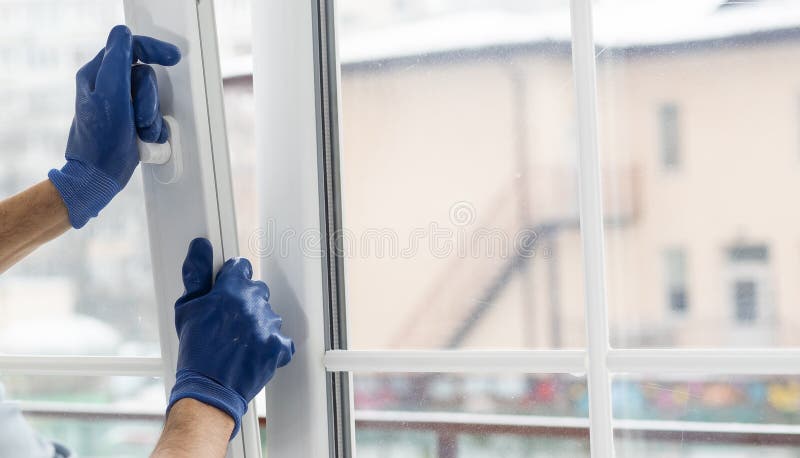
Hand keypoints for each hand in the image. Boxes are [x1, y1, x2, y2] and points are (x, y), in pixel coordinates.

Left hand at [48, 25, 180, 227]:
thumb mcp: (111, 94)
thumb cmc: (101, 142)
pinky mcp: (129, 122)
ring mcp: (120, 106)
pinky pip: (153, 117)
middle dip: (149, 99)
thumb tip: (124, 35)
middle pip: (144, 77)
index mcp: (98, 75)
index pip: (128, 48)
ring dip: (152, 117)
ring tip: (141, 131)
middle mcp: (107, 88)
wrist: (98, 177)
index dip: (152, 49)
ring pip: (151, 99)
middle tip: (141, 116)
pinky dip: (154, 128)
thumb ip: (118, 61)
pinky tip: (144, 138)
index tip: (172, 57)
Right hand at [168, 238, 294, 438]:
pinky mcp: (278, 346)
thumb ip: (196, 275)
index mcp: (229, 291)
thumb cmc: (195, 352)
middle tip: (229, 321)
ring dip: (258, 323)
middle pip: (256, 290)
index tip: (229, 288)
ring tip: (239, 340)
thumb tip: (201, 248)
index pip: (241, 267)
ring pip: (268, 314)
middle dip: (245, 301)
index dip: (233, 278)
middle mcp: (252, 304)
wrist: (209, 390)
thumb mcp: (187, 309)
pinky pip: (282, 338)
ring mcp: (267, 326)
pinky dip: (271, 345)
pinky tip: (254, 351)